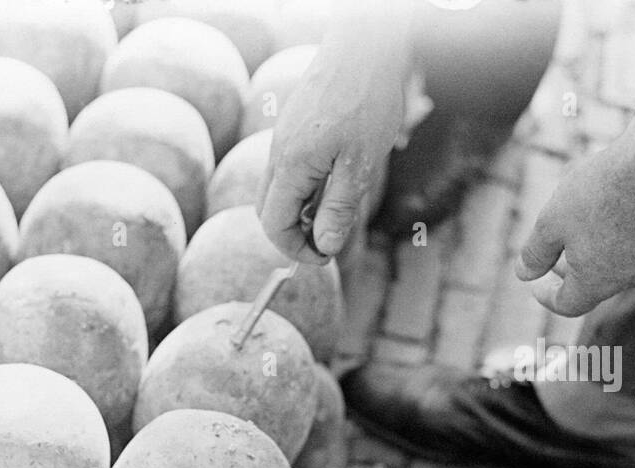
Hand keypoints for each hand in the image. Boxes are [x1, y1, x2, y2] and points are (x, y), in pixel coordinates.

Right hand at [256, 14, 410, 263]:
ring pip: (277, 190)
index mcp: (291, 167)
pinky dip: (303, 185)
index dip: (296, 249)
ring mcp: (281, 138)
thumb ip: (338, 208)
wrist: (365, 45)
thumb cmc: (366, 99)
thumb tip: (323, 246)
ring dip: (300, 208)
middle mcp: (277, 154)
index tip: (325, 255)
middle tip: (328, 236)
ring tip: (336, 203)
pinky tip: (333, 175)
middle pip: (268, 211)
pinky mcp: (292, 127)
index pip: (273, 226)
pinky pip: (287, 168)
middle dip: (293, 233)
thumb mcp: (360, 163)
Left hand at [516, 119, 634, 314]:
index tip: (538, 285)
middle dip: (573, 273)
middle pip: (597, 286)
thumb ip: (536, 253)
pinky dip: (628, 238)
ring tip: (587, 228)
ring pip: (624, 264)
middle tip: (557, 256)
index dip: (548, 297)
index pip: (569, 304)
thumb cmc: (601, 189)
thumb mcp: (552, 221)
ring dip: (601, 254)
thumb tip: (525, 275)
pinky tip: (620, 211)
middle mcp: (633, 278)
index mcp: (598, 282)